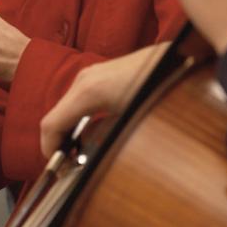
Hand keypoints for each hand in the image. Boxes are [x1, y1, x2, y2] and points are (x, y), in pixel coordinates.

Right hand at [38, 44, 166, 156]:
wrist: (176, 59)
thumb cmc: (156, 88)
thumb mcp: (130, 122)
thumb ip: (103, 139)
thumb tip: (86, 158)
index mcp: (87, 92)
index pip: (51, 123)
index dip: (49, 149)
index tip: (56, 167)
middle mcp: (84, 80)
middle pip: (57, 116)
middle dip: (58, 143)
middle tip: (66, 166)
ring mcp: (91, 75)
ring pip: (67, 108)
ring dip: (68, 131)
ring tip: (77, 154)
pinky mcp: (100, 75)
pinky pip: (78, 101)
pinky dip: (78, 120)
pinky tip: (90, 135)